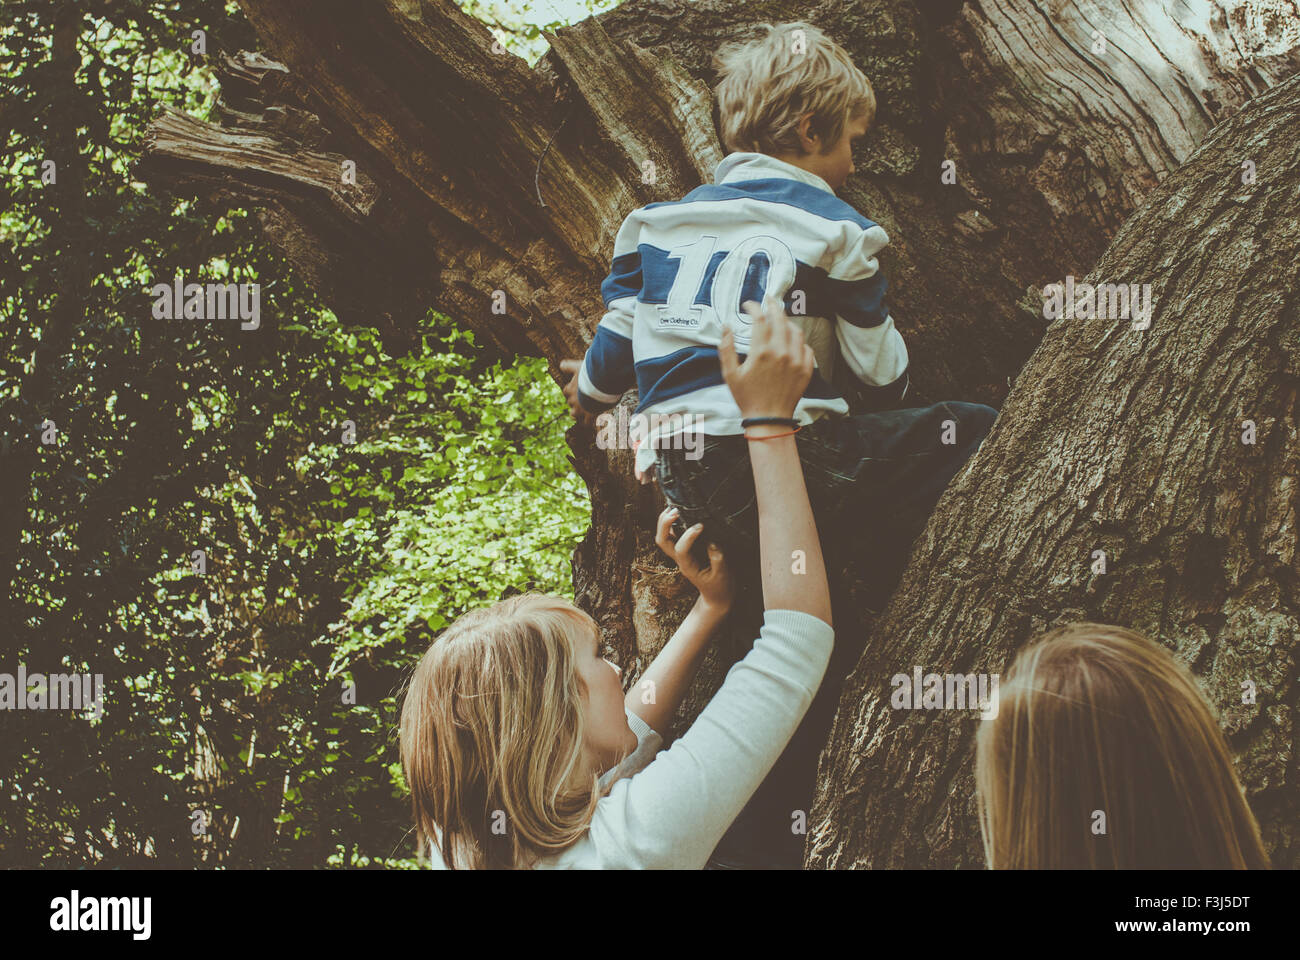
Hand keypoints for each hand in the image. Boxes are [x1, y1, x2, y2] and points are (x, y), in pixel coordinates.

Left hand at [559, 359, 592, 422]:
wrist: (602, 383)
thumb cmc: (590, 374)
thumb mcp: (577, 366)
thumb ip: (568, 366)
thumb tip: (561, 365)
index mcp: (569, 390)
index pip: (566, 391)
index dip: (571, 390)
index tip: (578, 388)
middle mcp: (573, 401)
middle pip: (570, 403)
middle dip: (576, 401)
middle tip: (585, 398)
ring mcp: (581, 410)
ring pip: (574, 414)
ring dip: (578, 413)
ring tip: (585, 411)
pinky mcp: (590, 416)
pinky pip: (587, 423)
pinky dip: (588, 423)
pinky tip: (592, 421)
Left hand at [655, 506, 732, 612]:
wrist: (718, 596)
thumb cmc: (720, 586)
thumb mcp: (723, 575)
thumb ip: (718, 559)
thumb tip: (712, 542)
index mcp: (688, 566)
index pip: (680, 549)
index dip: (688, 536)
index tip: (701, 526)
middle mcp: (680, 559)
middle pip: (662, 541)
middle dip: (664, 524)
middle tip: (675, 510)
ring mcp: (681, 553)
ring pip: (664, 536)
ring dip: (665, 521)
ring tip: (674, 505)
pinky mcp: (687, 549)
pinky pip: (673, 534)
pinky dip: (673, 522)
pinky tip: (681, 510)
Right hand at [718, 295, 813, 419]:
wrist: (769, 419)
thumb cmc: (747, 398)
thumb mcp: (729, 374)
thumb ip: (726, 348)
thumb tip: (726, 327)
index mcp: (761, 352)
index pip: (760, 319)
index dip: (754, 307)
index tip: (749, 305)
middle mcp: (781, 353)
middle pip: (780, 319)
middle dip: (773, 305)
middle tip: (769, 300)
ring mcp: (796, 361)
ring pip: (796, 331)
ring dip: (787, 322)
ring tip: (780, 320)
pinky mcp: (806, 369)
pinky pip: (806, 347)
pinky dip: (798, 341)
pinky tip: (791, 342)